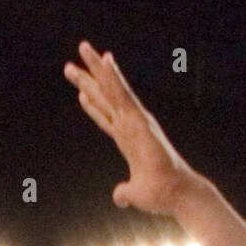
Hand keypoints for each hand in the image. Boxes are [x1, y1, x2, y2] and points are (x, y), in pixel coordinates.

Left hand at [64, 40, 202, 214]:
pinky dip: (114, 76)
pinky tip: (105, 59)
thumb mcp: (134, 194)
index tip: (81, 93)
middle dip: (87, 80)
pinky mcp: (140, 120)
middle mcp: (131, 126)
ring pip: (111, 88)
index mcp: (128, 141)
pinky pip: (123, 94)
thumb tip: (119, 198)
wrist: (176, 194)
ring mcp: (135, 121)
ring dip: (96, 67)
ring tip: (83, 47)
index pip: (107, 119)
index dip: (93, 106)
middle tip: (69, 65)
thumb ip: (124, 193)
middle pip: (104, 98)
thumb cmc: (161, 195)